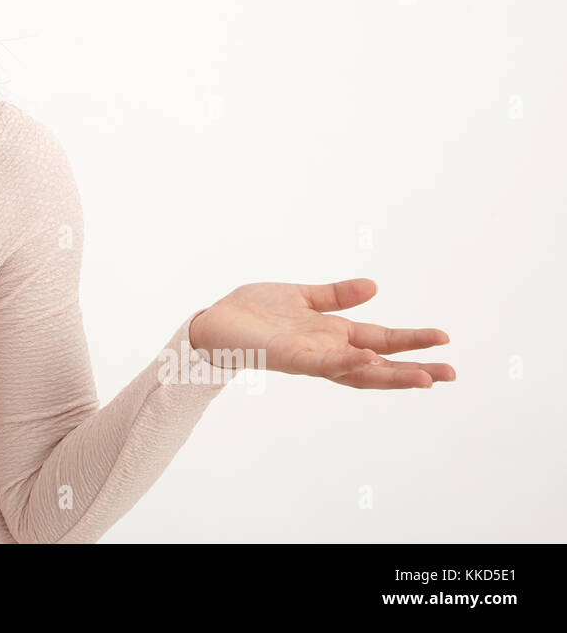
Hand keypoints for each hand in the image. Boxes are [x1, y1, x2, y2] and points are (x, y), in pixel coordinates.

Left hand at [188, 279, 454, 388]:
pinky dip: (346, 362)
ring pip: (357, 371)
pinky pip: (321, 363)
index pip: (380, 342)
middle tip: (452, 373)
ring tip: (425, 377)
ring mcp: (309, 357)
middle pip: (378, 365)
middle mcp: (326, 351)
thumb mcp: (301, 297)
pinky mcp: (288, 357)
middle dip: (413, 369)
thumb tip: (374, 286)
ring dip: (390, 375)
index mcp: (332, 335)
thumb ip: (335, 295)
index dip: (410, 343)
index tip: (444, 340)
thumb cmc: (252, 313)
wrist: (212, 323)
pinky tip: (366, 358)